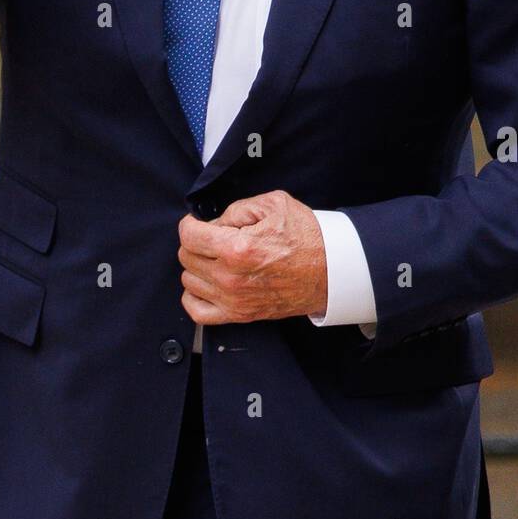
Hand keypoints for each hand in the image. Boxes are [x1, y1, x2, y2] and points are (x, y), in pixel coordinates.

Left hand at [178, 190, 327, 325]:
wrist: (331, 270)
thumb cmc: (306, 236)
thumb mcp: (273, 204)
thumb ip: (236, 209)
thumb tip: (212, 223)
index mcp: (237, 248)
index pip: (188, 235)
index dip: (191, 223)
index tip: (198, 222)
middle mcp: (230, 277)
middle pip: (186, 256)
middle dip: (197, 241)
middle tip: (215, 237)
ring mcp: (234, 300)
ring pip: (189, 280)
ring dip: (198, 266)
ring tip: (217, 257)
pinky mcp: (239, 315)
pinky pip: (197, 311)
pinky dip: (195, 295)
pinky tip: (207, 282)